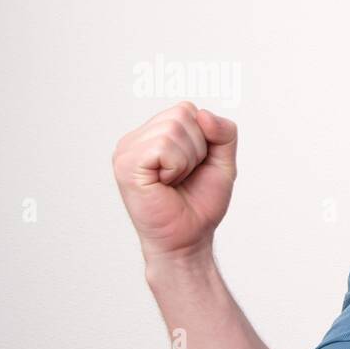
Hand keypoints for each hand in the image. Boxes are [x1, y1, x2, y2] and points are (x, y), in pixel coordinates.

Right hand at [111, 101, 238, 262]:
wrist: (189, 238)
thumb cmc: (200, 203)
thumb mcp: (223, 162)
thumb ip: (223, 133)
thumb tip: (203, 114)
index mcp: (153, 134)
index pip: (188, 110)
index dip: (204, 139)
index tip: (193, 167)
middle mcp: (136, 138)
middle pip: (182, 114)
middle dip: (197, 149)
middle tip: (183, 176)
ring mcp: (127, 150)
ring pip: (173, 129)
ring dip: (187, 160)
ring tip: (173, 181)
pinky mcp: (126, 165)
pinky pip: (163, 147)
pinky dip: (176, 167)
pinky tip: (164, 184)